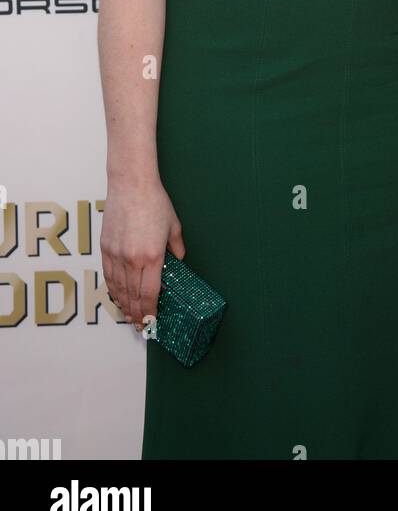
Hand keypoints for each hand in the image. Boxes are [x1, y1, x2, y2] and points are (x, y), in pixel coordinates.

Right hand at [101, 180, 186, 333]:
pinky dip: (112, 289)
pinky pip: (108, 275)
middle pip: (133, 295)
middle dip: (137, 313)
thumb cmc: (155, 201)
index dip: (150, 311)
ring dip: (124, 305)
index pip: (150, 293)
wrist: (131, 184)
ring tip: (129, 316)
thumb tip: (178, 262)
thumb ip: (177, 248)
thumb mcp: (174, 226)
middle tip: (140, 326)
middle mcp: (132, 259)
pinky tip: (117, 296)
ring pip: (119, 288)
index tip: (151, 322)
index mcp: (152, 256)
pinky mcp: (105, 248)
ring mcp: (116, 254)